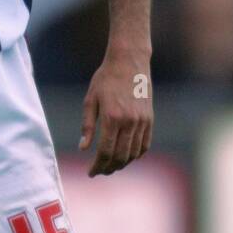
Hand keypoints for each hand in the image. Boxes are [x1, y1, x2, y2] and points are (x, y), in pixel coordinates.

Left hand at [79, 49, 152, 175]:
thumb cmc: (105, 78)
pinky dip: (136, 155)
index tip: (90, 172)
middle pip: (120, 156)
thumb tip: (83, 148)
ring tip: (111, 166)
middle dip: (109, 168)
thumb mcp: (90, 100)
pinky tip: (126, 157)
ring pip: (133, 153)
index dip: (97, 166)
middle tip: (99, 172)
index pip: (105, 152)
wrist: (129, 61)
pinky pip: (145, 144)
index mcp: (112, 118)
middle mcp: (129, 122)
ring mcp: (142, 121)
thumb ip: (87, 125)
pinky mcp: (150, 119)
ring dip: (122, 164)